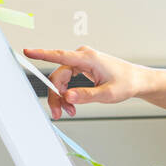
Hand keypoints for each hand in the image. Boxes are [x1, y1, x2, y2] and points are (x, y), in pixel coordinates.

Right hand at [22, 46, 144, 119]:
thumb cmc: (126, 83)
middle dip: (57, 96)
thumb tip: (67, 96)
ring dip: (63, 97)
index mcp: (88, 58)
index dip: (42, 54)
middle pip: (58, 76)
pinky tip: (72, 105)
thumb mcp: (107, 94)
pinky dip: (68, 93)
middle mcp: (83, 57)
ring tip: (70, 111)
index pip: (60, 55)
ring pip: (62, 80)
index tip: (27, 51)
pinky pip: (68, 80)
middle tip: (58, 113)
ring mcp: (82, 61)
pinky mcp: (82, 67)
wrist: (138, 80)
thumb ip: (86, 96)